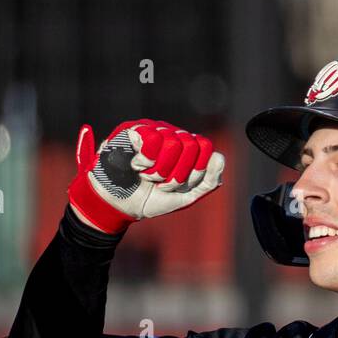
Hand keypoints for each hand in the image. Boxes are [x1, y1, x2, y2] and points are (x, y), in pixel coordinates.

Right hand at [67, 119, 223, 233]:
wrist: (119, 207)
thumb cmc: (149, 199)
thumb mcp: (185, 196)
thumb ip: (208, 182)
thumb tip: (219, 157)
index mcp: (184, 146)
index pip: (205, 148)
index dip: (195, 172)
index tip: (177, 186)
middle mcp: (170, 134)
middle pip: (191, 146)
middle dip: (177, 175)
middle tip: (160, 183)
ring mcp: (152, 130)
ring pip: (174, 143)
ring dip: (160, 171)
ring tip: (147, 176)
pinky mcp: (134, 131)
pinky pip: (154, 139)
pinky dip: (146, 162)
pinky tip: (136, 166)